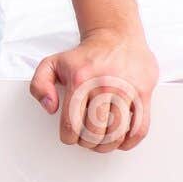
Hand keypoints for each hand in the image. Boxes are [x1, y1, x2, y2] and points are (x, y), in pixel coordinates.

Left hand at [29, 26, 158, 152]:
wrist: (116, 36)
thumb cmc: (86, 55)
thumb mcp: (52, 64)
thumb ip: (39, 85)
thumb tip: (50, 108)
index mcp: (79, 81)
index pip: (72, 124)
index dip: (69, 137)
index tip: (71, 137)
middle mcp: (103, 86)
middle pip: (95, 132)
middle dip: (88, 143)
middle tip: (87, 140)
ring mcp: (125, 90)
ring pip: (117, 133)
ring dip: (107, 145)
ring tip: (102, 142)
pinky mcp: (143, 93)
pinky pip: (140, 127)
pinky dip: (130, 141)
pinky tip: (122, 141)